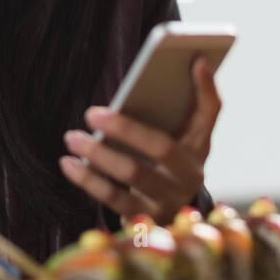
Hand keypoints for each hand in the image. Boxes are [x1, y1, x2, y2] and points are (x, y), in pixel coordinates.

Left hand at [59, 54, 221, 223]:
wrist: (162, 217)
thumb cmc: (158, 165)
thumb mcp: (171, 140)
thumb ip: (166, 112)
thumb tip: (162, 73)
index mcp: (200, 147)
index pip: (211, 112)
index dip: (207, 88)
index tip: (196, 59)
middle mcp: (191, 174)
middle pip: (161, 147)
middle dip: (125, 128)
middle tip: (91, 113)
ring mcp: (170, 200)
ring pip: (132, 174)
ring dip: (97, 154)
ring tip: (71, 137)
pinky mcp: (144, 219)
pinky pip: (113, 198)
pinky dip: (87, 179)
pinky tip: (68, 163)